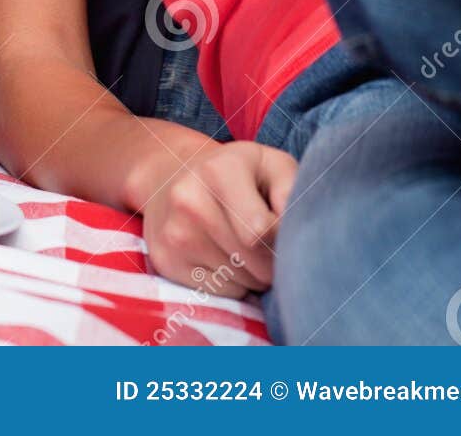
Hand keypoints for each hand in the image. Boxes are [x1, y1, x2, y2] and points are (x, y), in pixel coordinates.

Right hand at [136, 138, 296, 292]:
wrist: (173, 174)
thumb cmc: (238, 174)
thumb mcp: (271, 165)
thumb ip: (292, 189)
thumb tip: (295, 227)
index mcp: (219, 170)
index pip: (263, 231)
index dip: (283, 238)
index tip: (282, 227)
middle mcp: (190, 201)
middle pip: (256, 263)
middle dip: (272, 261)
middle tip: (266, 240)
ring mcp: (174, 234)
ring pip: (241, 283)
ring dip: (253, 275)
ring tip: (243, 245)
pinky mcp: (165, 261)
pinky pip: (220, 294)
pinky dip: (231, 284)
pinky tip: (221, 256)